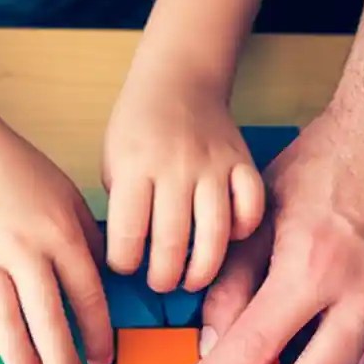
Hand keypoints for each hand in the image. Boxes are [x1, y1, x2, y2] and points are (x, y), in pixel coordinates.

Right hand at [0, 120, 112, 363]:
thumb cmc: (18, 171)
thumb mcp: (67, 197)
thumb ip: (86, 241)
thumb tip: (100, 290)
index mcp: (60, 233)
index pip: (87, 298)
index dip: (96, 336)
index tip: (101, 360)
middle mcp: (22, 249)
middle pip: (47, 323)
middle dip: (62, 363)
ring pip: (4, 327)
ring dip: (22, 360)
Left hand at [102, 69, 263, 292]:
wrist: (179, 80)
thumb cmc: (139, 128)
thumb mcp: (112, 162)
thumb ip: (122, 206)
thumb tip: (132, 258)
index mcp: (135, 168)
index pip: (128, 235)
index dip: (123, 263)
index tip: (125, 267)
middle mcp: (175, 168)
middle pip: (173, 243)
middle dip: (163, 277)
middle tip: (161, 283)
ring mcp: (213, 166)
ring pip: (214, 235)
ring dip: (202, 270)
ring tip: (191, 280)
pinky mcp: (242, 163)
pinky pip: (251, 208)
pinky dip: (243, 232)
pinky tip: (228, 242)